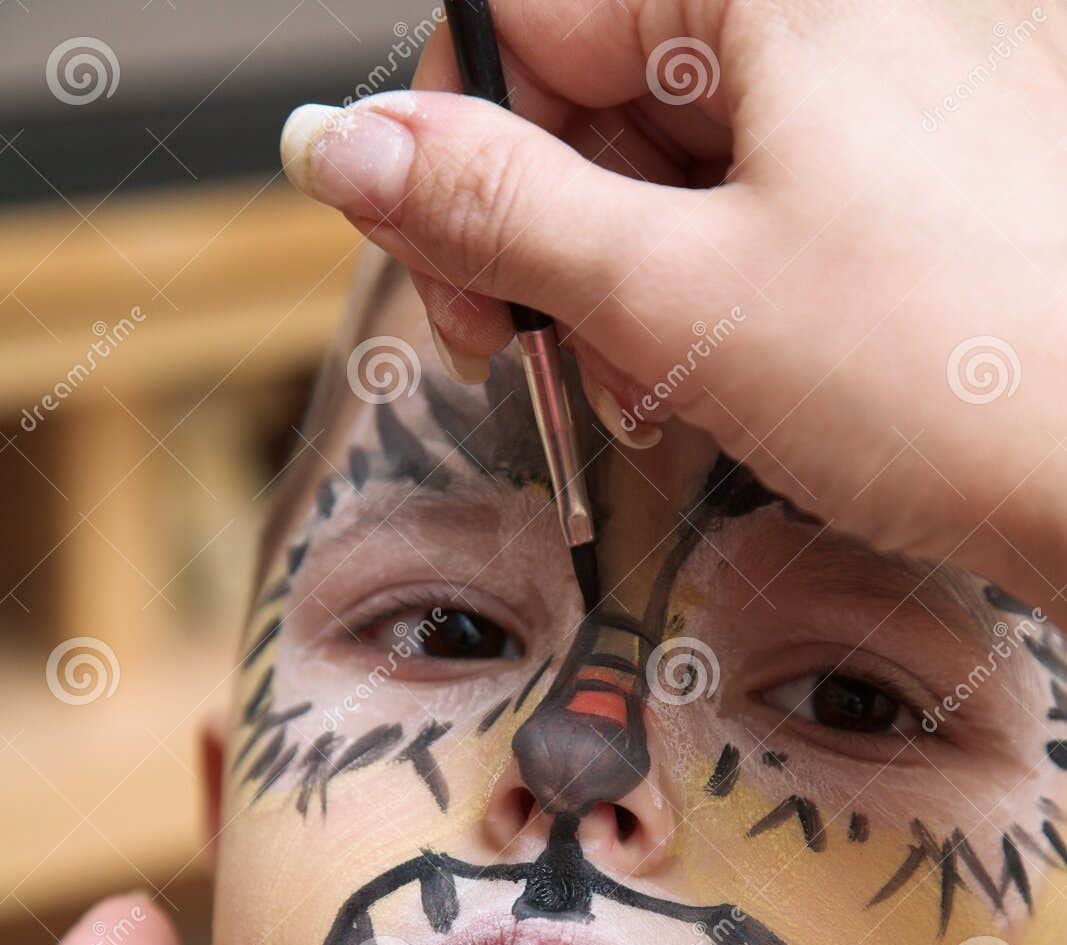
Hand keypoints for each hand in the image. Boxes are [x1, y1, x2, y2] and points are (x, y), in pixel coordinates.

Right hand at [281, 0, 1066, 607]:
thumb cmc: (953, 373)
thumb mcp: (675, 293)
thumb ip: (495, 211)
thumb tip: (345, 143)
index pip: (531, 15)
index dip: (459, 154)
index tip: (452, 274)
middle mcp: (831, 23)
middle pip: (599, 97)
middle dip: (556, 244)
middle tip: (553, 354)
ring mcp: (873, 110)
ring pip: (674, 174)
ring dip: (634, 295)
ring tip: (668, 387)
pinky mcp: (901, 196)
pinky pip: (757, 222)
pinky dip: (715, 308)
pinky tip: (729, 383)